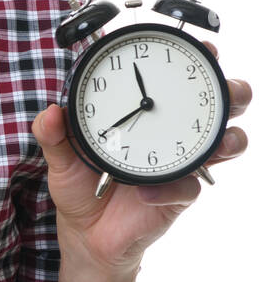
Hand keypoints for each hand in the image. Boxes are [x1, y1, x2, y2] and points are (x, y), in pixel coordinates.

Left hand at [31, 40, 251, 274]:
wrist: (84, 233)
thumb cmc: (81, 186)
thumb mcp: (62, 157)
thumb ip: (54, 134)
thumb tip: (49, 113)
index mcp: (149, 114)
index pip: (181, 81)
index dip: (200, 61)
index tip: (206, 48)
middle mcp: (174, 135)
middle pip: (222, 106)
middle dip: (232, 93)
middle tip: (225, 90)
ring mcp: (181, 165)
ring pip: (225, 145)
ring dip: (228, 139)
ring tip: (219, 143)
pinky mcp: (178, 197)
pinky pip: (188, 188)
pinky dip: (170, 188)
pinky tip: (145, 193)